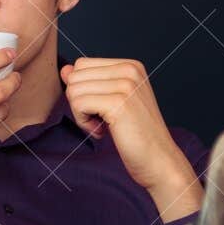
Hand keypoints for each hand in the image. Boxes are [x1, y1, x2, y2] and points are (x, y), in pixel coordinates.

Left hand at [59, 57, 202, 220]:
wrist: (158, 159)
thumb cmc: (135, 133)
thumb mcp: (110, 102)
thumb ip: (88, 83)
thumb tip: (65, 69)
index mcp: (130, 65)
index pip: (81, 65)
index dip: (83, 90)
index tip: (102, 108)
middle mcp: (129, 70)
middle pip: (75, 76)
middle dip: (79, 101)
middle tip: (101, 119)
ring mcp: (125, 85)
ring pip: (74, 90)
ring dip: (81, 114)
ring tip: (103, 125)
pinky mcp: (118, 102)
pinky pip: (78, 105)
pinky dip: (83, 123)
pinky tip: (102, 131)